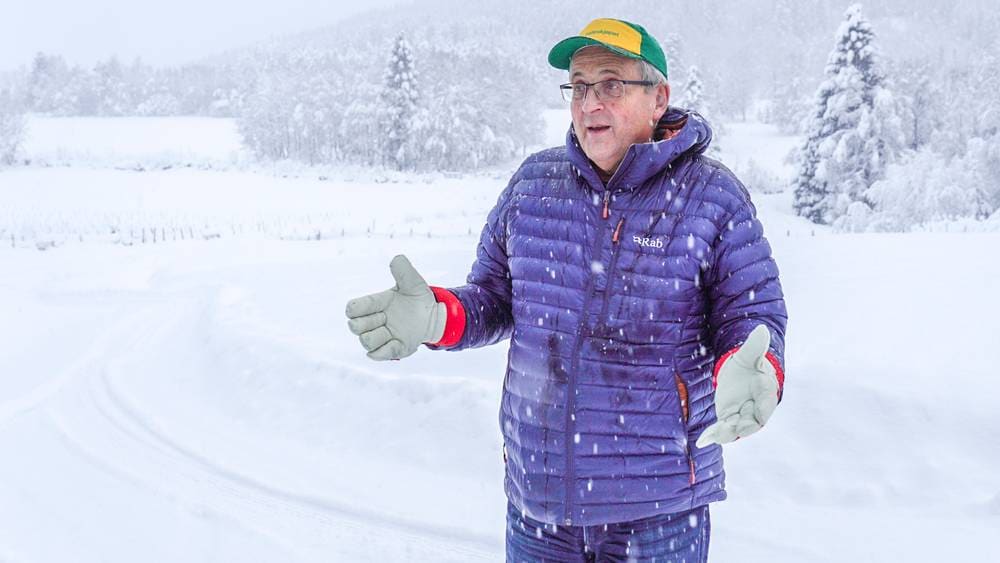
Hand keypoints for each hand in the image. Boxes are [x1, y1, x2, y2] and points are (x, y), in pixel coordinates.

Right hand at [345, 255, 445, 360]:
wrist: (434, 317)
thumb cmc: (418, 298)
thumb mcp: (414, 283)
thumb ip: (404, 271)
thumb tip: (397, 259)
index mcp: (376, 303)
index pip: (354, 307)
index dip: (357, 308)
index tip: (376, 306)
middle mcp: (375, 321)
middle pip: (355, 326)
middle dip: (367, 322)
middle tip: (384, 317)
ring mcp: (382, 336)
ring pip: (366, 341)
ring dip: (377, 337)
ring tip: (392, 330)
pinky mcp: (392, 349)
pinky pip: (378, 355)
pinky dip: (384, 351)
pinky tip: (395, 342)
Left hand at [696, 325, 778, 447]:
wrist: (741, 373)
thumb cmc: (749, 364)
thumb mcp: (749, 354)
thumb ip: (755, 346)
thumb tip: (762, 329)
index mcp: (765, 393)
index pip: (766, 404)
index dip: (761, 409)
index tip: (757, 413)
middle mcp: (755, 408)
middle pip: (751, 422)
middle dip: (742, 426)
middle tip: (730, 428)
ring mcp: (741, 415)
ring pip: (735, 428)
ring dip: (725, 433)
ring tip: (713, 436)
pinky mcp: (727, 418)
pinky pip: (721, 429)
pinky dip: (712, 436)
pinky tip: (701, 441)